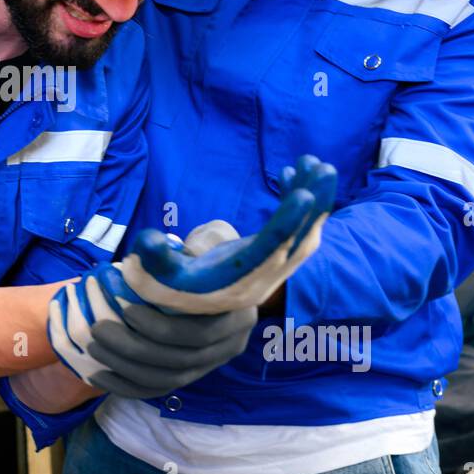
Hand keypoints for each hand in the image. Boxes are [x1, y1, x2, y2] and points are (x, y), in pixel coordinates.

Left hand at [47, 264, 258, 399]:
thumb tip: (149, 245)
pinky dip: (125, 385)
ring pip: (166, 381)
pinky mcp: (190, 374)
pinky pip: (156, 389)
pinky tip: (96, 375)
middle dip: (133, 348)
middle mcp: (229, 347)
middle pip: (179, 362)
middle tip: (97, 329)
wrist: (226, 275)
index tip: (124, 307)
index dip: (159, 325)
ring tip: (93, 346)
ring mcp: (210, 365)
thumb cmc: (214, 254)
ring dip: (125, 367)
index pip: (199, 333)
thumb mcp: (210, 241)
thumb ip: (188, 246)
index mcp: (238, 316)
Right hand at [118, 155, 336, 314]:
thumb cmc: (164, 286)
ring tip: (317, 164)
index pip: (270, 250)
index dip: (288, 222)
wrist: (178, 309)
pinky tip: (293, 175)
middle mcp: (263, 280)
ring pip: (303, 236)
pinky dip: (299, 206)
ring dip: (314, 202)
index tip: (305, 194)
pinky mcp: (272, 260)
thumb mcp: (151, 275)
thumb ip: (150, 257)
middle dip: (315, 206)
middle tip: (325, 168)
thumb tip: (147, 240)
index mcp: (238, 281)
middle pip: (298, 241)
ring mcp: (272, 272)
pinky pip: (295, 231)